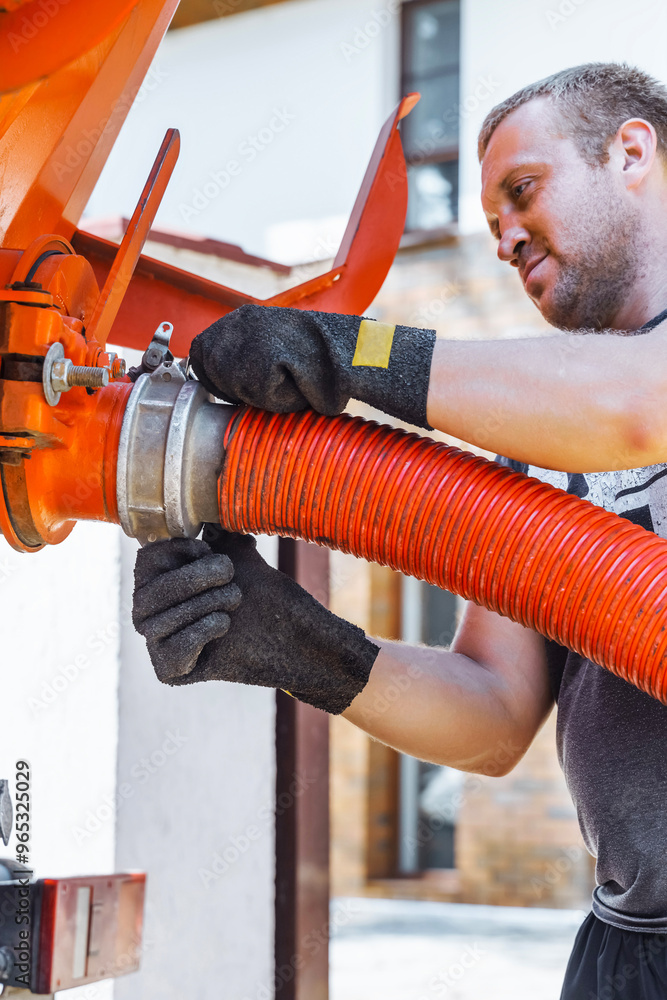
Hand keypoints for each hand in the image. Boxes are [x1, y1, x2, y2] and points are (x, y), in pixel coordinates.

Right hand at [132, 526, 379, 714]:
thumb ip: (215, 535)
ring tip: (234, 601)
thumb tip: (205, 511)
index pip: (146, 560)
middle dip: (192, 579)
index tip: (207, 550)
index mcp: (162, 579)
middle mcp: (152, 610)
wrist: (293, 636)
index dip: (175, 552)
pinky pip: (170, 650)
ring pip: (156, 623)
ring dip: (203, 605)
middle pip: (148, 593)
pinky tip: (224, 626)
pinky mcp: (169, 670)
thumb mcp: (238, 556)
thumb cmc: (264, 594)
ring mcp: (158, 641)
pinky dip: (200, 634)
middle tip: (229, 575)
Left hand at [189, 303, 435, 428]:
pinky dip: (276, 400)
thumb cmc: (318, 359)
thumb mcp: (272, 346)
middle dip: (233, 389)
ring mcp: (252, 337)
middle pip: (213, 372)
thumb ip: (242, 357)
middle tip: (270, 387)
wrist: (354, 354)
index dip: (213, 378)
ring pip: (233, 387)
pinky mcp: (265, 356)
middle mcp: (241, 322)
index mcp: (241, 318)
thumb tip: (213, 380)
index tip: (232, 391)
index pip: (200, 353)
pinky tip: (296, 386)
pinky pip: (257, 396)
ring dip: (257, 396)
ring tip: (287, 383)